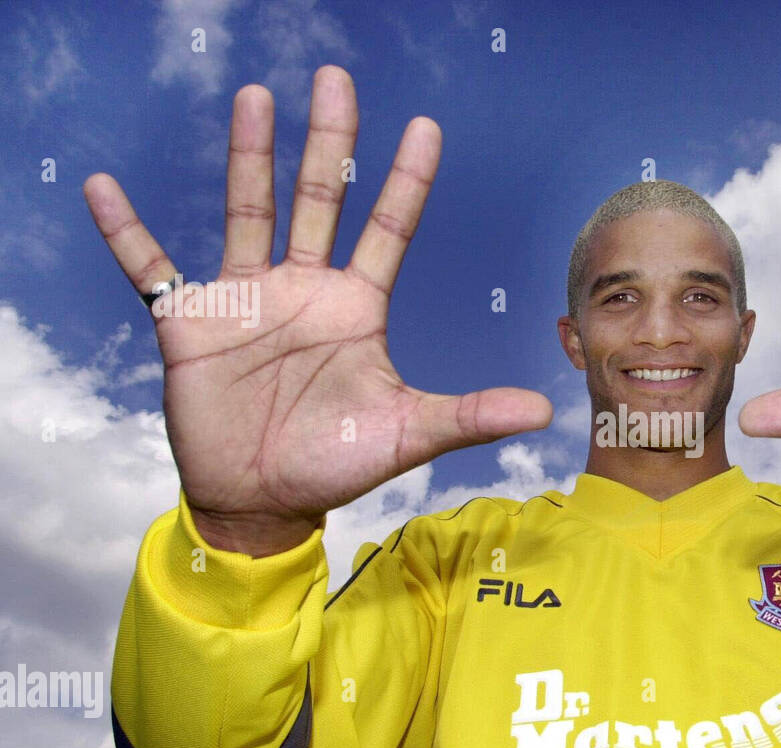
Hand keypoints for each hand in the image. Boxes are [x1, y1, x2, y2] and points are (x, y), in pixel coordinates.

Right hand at [84, 66, 551, 554]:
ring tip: (254, 97)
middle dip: (328, 141)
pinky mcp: (190, 321)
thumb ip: (469, 416)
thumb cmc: (335, 464)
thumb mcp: (408, 436)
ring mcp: (245, 299)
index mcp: (355, 307)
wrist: (262, 500)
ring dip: (248, 158)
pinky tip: (103, 188)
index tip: (426, 127)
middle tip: (336, 79)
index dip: (406, 180)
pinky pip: (148, 267)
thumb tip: (544, 413)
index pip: (387, 229)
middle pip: (319, 199)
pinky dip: (125, 231)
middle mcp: (303, 289)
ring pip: (248, 212)